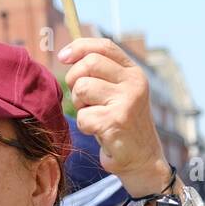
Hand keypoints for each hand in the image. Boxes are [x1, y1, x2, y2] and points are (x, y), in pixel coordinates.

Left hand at [59, 37, 170, 196]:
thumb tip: (66, 55)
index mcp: (133, 72)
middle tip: (81, 98)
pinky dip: (84, 125)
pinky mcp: (116, 121)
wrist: (141, 158)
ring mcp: (126, 101)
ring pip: (82, 88)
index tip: (63, 57)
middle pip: (88, 63)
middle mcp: (133, 83)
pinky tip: (99, 131)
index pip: (104, 47)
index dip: (79, 47)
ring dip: (79, 105)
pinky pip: (82, 116)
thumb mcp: (117, 92)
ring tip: (94, 115)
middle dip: (74, 80)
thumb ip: (100, 73)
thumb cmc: (120, 123)